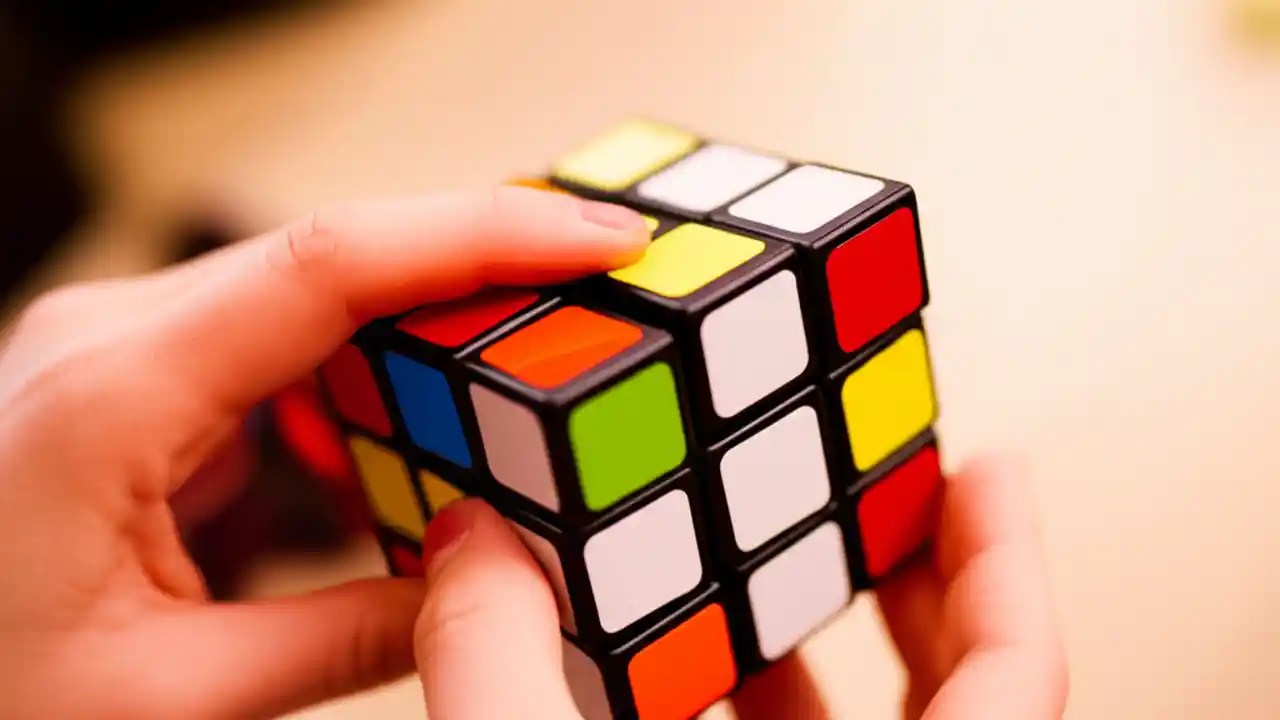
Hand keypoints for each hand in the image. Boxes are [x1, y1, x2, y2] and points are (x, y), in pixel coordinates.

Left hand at [0, 188, 649, 718]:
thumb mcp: (170, 698)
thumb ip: (347, 639)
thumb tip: (492, 580)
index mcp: (107, 394)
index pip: (333, 266)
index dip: (485, 237)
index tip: (600, 243)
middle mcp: (116, 336)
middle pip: (345, 266)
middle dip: (488, 280)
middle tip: (604, 313)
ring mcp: (133, 347)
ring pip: (329, 302)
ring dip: (437, 340)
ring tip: (531, 392)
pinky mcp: (153, 379)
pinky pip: (294, 348)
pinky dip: (381, 384)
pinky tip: (427, 438)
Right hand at [405, 459, 1066, 719]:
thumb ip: (497, 666)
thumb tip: (467, 538)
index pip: (1017, 677)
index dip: (1005, 559)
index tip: (986, 461)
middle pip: (956, 687)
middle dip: (907, 574)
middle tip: (868, 482)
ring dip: (808, 633)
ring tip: (755, 546)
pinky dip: (738, 701)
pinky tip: (676, 659)